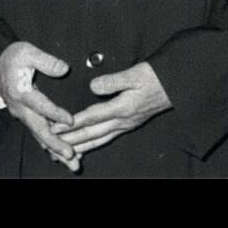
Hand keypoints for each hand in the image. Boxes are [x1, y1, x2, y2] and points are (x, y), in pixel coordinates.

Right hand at [0, 41, 79, 171]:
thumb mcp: (27, 52)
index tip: (71, 121)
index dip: (55, 113)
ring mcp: (22, 115)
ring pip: (39, 136)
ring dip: (55, 150)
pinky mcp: (25, 117)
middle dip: (55, 144)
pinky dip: (50, 145)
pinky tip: (61, 155)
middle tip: (71, 155)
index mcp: (21, 92)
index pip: (40, 106)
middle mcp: (21, 108)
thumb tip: (63, 69)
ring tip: (72, 163)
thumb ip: (46, 61)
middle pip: (39, 129)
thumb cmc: (12, 57)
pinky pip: (38, 133)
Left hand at [55, 62, 171, 154]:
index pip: (91, 118)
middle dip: (70, 140)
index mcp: (123, 108)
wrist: (177, 85)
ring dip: (80, 147)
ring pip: (99, 140)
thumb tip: (92, 87)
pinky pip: (107, 138)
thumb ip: (113, 81)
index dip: (71, 124)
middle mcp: (123, 121)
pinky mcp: (129, 124)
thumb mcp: (135, 74)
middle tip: (50, 145)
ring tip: (63, 153)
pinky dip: (93, 144)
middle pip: (92, 134)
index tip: (54, 128)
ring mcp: (127, 125)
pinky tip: (86, 146)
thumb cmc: (157, 77)